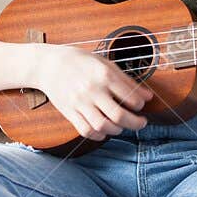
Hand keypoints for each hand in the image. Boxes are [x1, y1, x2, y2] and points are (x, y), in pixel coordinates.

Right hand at [29, 43, 151, 140]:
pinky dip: (98, 135)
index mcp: (104, 75)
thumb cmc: (80, 62)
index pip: (130, 98)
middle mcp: (92, 90)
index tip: (140, 105)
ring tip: (121, 126)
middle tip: (141, 123)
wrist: (49, 65)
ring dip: (117, 130)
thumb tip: (147, 96)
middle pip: (119, 115)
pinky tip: (104, 130)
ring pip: (103, 126)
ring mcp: (80, 103)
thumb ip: (126, 81)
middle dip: (135, 123)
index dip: (140, 105)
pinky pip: (86, 130)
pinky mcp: (70, 112)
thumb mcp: (106, 64)